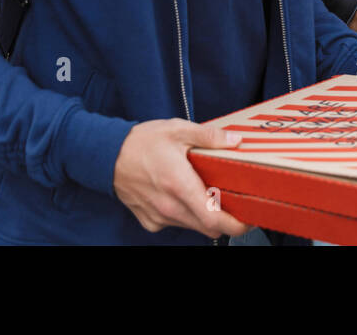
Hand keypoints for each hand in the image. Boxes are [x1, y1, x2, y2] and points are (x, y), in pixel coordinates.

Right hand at [113, 119, 249, 238]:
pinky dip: (185, 214)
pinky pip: (176, 224)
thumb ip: (209, 137)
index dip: (237, 225)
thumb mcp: (178, 130)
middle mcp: (169, 207)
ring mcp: (158, 217)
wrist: (106, 155)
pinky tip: (182, 195)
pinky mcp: (149, 221)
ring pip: (193, 226)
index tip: (250, 219)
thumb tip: (236, 140)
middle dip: (225, 219)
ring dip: (204, 216)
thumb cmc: (141, 142)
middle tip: (235, 202)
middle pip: (208, 227)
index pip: (214, 219)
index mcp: (179, 185)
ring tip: (207, 192)